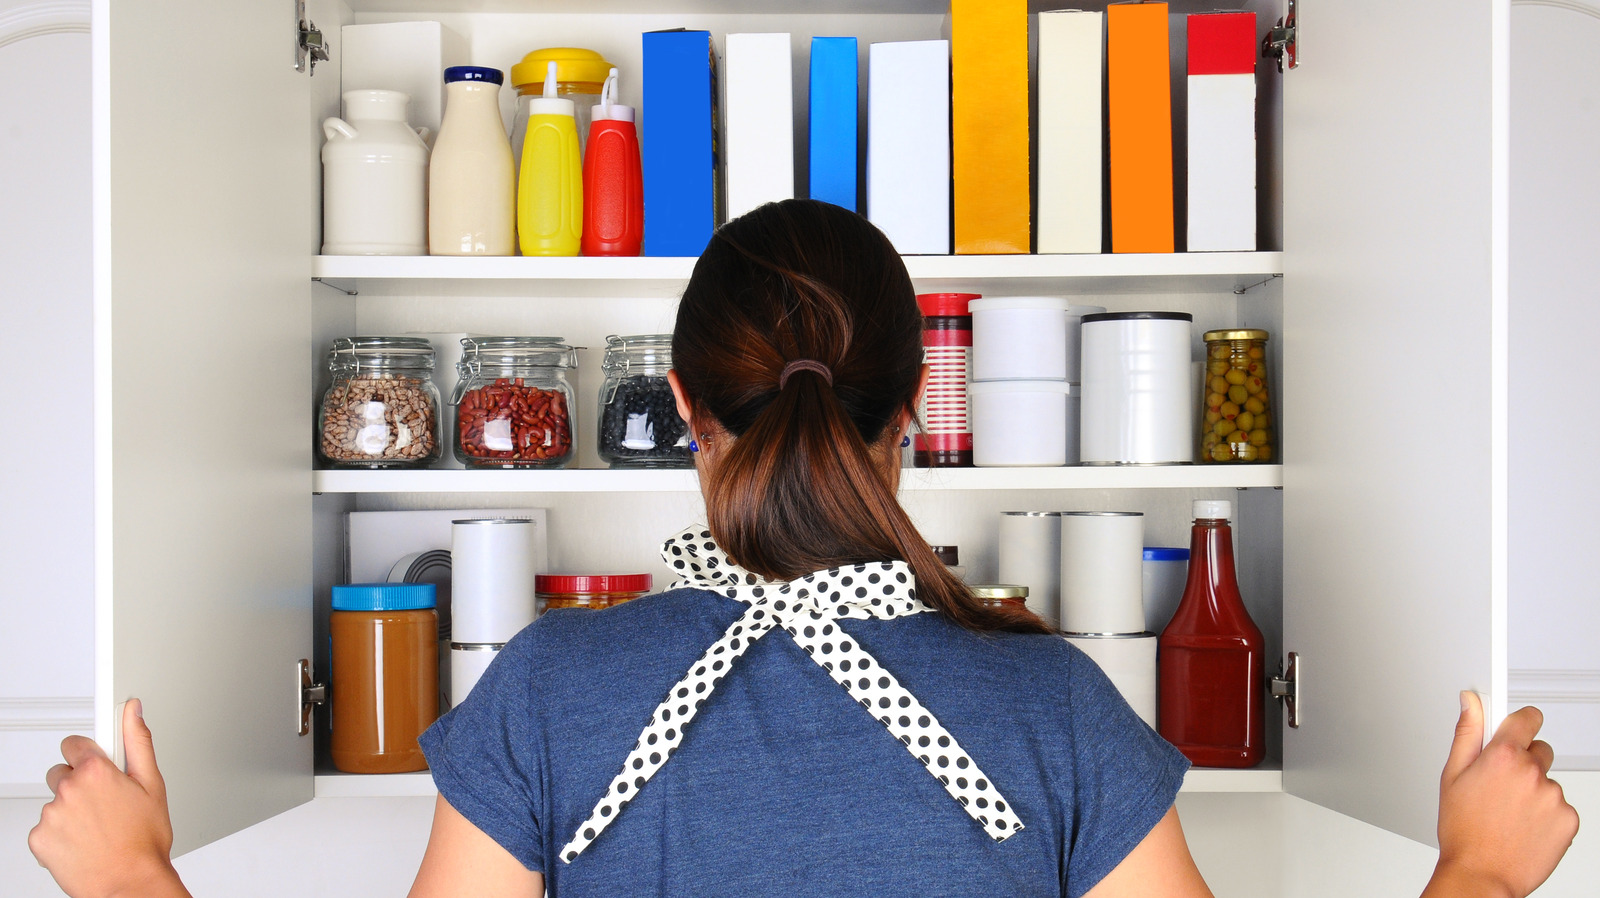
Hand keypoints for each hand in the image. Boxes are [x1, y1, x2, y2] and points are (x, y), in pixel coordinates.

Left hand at [28, 699, 188, 897]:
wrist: (129, 883)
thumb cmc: (144, 840)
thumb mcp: (153, 785)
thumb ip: (138, 741)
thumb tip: (132, 710)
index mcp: (95, 770)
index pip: (75, 743)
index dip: (89, 754)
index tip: (98, 764)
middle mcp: (68, 788)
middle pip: (62, 772)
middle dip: (79, 784)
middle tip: (105, 804)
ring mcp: (51, 814)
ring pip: (56, 802)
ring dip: (71, 811)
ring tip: (98, 829)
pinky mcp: (39, 838)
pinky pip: (46, 828)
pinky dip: (60, 835)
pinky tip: (83, 842)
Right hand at [1427, 692, 1578, 897]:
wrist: (1482, 874)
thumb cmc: (1463, 830)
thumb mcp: (1452, 776)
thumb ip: (1466, 733)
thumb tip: (1471, 701)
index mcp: (1501, 756)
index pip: (1526, 718)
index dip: (1521, 721)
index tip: (1517, 726)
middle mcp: (1532, 772)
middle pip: (1538, 750)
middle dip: (1523, 762)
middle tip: (1500, 786)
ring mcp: (1553, 796)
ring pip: (1547, 782)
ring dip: (1533, 791)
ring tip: (1509, 813)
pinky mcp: (1568, 819)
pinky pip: (1560, 807)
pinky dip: (1546, 814)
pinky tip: (1524, 826)